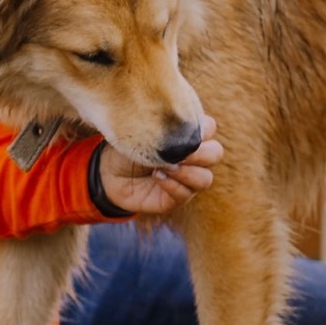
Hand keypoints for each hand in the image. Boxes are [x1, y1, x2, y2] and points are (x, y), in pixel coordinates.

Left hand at [99, 116, 221, 215]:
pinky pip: (185, 194)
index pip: (210, 128)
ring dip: (187, 172)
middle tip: (176, 152)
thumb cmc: (128, 144)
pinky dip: (172, 185)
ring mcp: (187, 180)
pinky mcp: (176, 198)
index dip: (198, 128)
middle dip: (199, 153)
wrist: (110, 170)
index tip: (176, 128)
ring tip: (164, 166)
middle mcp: (194, 158)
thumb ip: (164, 126)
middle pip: (216, 154)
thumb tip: (176, 129)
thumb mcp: (144, 129)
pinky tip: (156, 176)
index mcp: (190, 136)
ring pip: (206, 179)